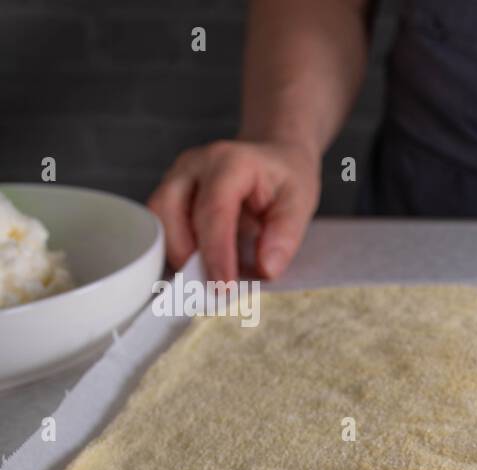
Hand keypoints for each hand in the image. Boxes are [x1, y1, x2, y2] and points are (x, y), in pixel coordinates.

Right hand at [148, 140, 320, 281]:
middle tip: (211, 287)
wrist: (274, 157)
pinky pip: (160, 222)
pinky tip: (195, 265)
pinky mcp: (171, 191)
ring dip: (175, 252)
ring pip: (157, 217)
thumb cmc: (285, 178)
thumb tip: (266, 269)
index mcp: (231, 162)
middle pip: (170, 211)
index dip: (216, 252)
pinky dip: (174, 248)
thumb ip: (285, 236)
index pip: (214, 210)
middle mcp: (195, 164)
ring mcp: (178, 176)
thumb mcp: (300, 202)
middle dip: (186, 255)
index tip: (223, 286)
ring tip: (204, 277)